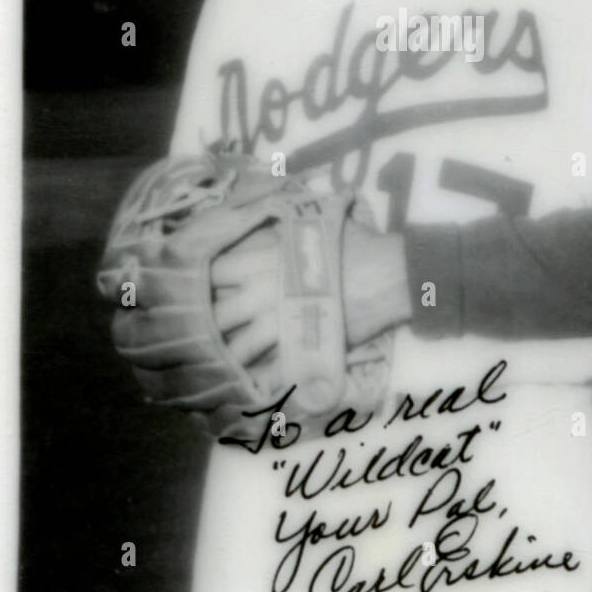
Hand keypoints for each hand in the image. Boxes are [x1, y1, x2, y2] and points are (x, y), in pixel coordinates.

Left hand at [209, 217, 411, 391]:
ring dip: (227, 359)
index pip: (210, 273)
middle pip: (213, 315)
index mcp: (259, 257)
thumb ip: (281, 220)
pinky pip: (266, 373)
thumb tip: (264, 205)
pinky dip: (255, 382)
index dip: (201, 284)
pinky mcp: (299, 348)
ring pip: (235, 349)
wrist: (390, 274)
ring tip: (223, 366)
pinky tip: (249, 385)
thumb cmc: (352, 244)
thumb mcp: (310, 222)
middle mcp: (260, 291)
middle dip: (205, 326)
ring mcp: (277, 322)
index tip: (200, 293)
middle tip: (205, 335)